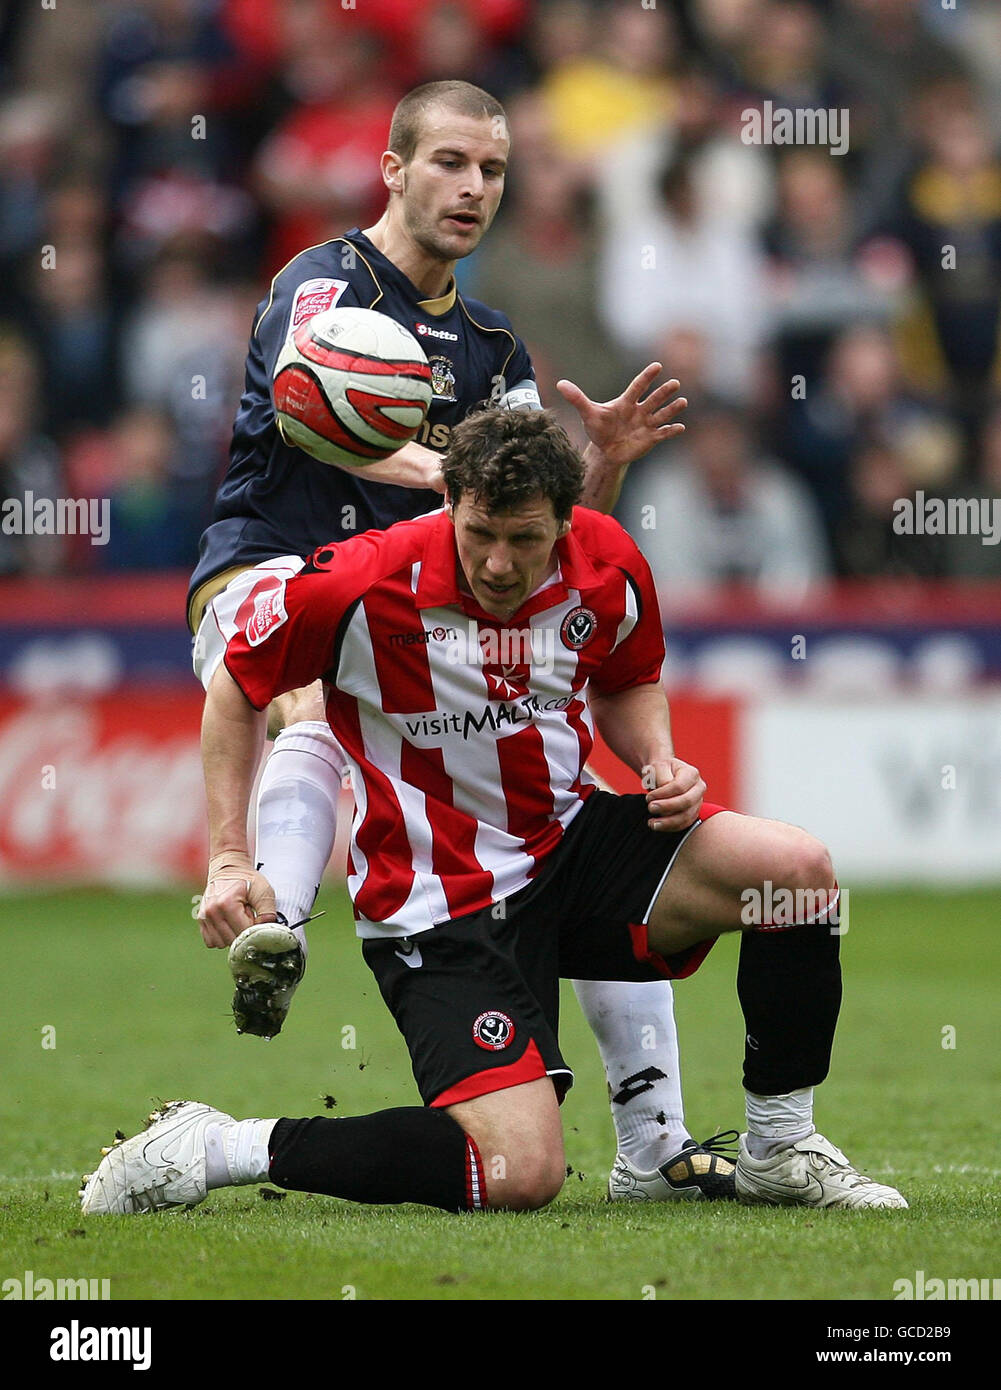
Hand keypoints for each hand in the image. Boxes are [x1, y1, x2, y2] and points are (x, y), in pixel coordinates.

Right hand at [197, 853, 276, 947]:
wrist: (229, 868)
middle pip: (232, 941)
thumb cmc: (247, 879)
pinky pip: (211, 941)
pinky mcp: (201, 920)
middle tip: (247, 916)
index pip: (244, 933)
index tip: (256, 918)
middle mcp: (212, 911)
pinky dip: (222, 937)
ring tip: (238, 918)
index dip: (254, 929)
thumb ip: (267, 912)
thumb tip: (265, 932)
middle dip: (243, 932)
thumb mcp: (264, 890)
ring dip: (232, 935)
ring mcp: (204, 916)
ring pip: (221, 944)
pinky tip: (229, 923)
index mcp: (226, 903)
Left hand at [556, 363, 686, 470]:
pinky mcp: (650, 438)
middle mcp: (639, 411)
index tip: (657, 366)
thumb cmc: (598, 428)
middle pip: (653, 399)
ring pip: (662, 415)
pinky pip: (663, 434)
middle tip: (675, 383)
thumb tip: (560, 383)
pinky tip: (680, 428)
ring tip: (683, 402)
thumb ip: (577, 399)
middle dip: (664, 392)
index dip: (647, 377)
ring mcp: (646, 424)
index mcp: (626, 402)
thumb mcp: (588, 413)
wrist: (605, 450)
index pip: (637, 386)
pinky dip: (671, 431)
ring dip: (672, 409)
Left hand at [643, 758, 704, 831]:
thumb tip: (664, 796)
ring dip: (668, 822)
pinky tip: (659, 826)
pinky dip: (671, 827)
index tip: (649, 797)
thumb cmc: (660, 770)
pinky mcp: (693, 813)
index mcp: (691, 773)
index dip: (663, 794)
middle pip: (686, 802)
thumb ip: (662, 779)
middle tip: (651, 808)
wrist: (663, 774)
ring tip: (652, 823)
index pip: (679, 786)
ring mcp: (698, 801)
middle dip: (667, 807)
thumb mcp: (658, 767)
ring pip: (687, 816)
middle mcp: (698, 788)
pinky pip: (685, 824)